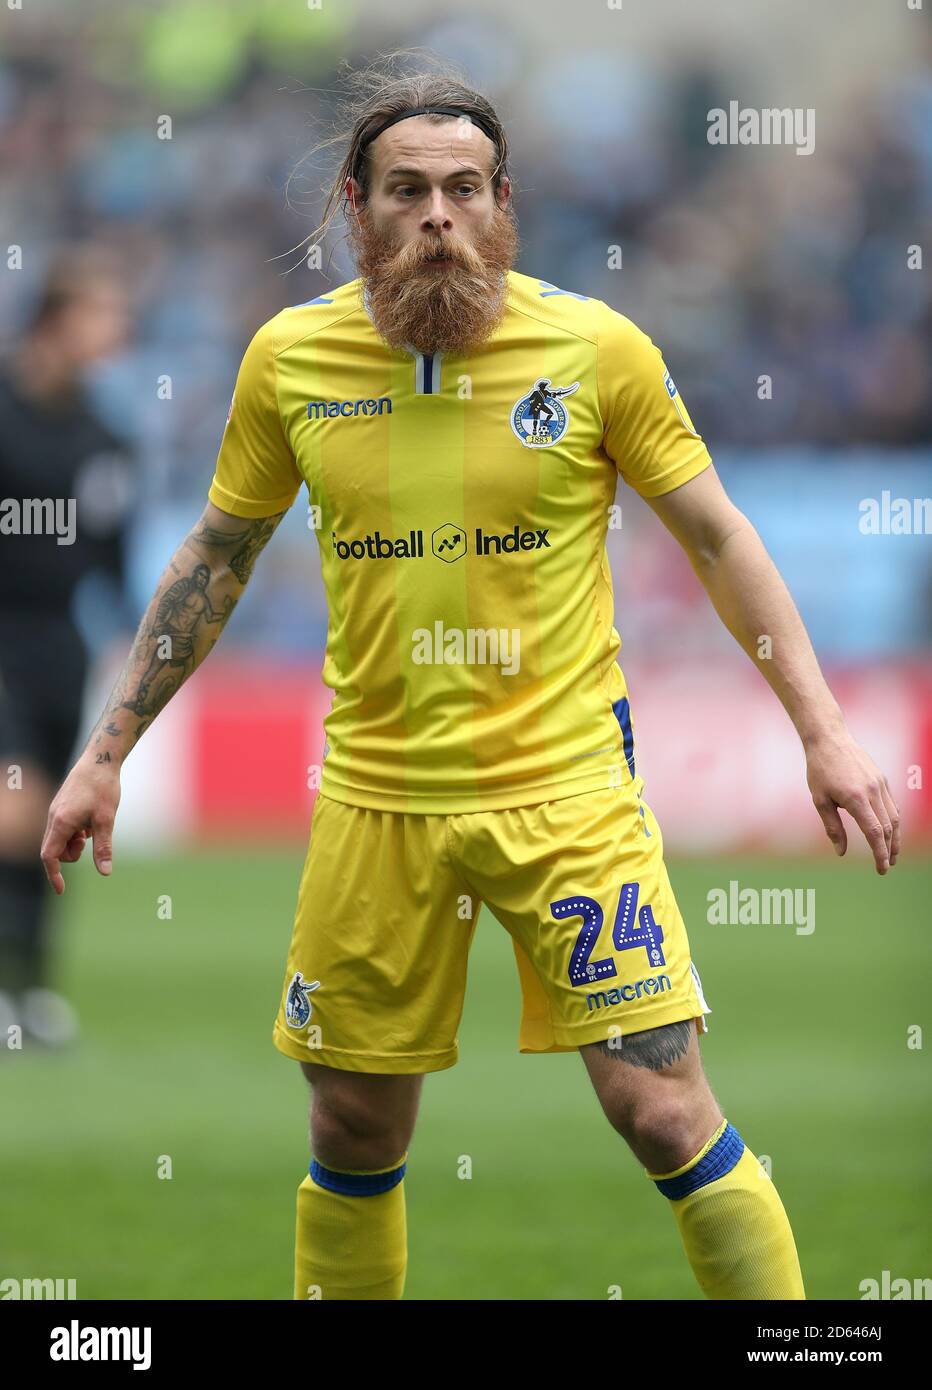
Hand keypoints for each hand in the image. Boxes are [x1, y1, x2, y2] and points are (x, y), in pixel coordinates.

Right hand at [40, 752, 121, 894]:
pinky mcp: (61, 807)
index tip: (61, 889)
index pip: (50, 856)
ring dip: (74, 844)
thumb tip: (105, 872)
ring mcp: (56, 811)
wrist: (99, 760)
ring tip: (92, 830)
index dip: (54, 875)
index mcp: (61, 822)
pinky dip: (75, 833)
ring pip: (59, 839)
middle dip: (70, 855)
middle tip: (89, 842)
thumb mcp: (107, 820)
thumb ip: (103, 847)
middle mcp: (53, 817)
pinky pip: (64, 828)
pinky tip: (90, 823)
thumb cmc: (103, 788)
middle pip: (54, 850)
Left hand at [805, 726, 899, 873]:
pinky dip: (893, 820)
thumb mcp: (820, 800)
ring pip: (894, 817)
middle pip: (888, 828)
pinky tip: (889, 830)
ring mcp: (880, 784)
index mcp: (856, 799)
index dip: (879, 854)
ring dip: (895, 837)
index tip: (881, 869)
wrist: (829, 738)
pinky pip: (892, 804)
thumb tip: (841, 852)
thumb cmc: (820, 770)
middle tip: (887, 866)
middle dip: (889, 850)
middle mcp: (873, 792)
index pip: (874, 833)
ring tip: (892, 853)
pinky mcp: (882, 779)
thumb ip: (832, 827)